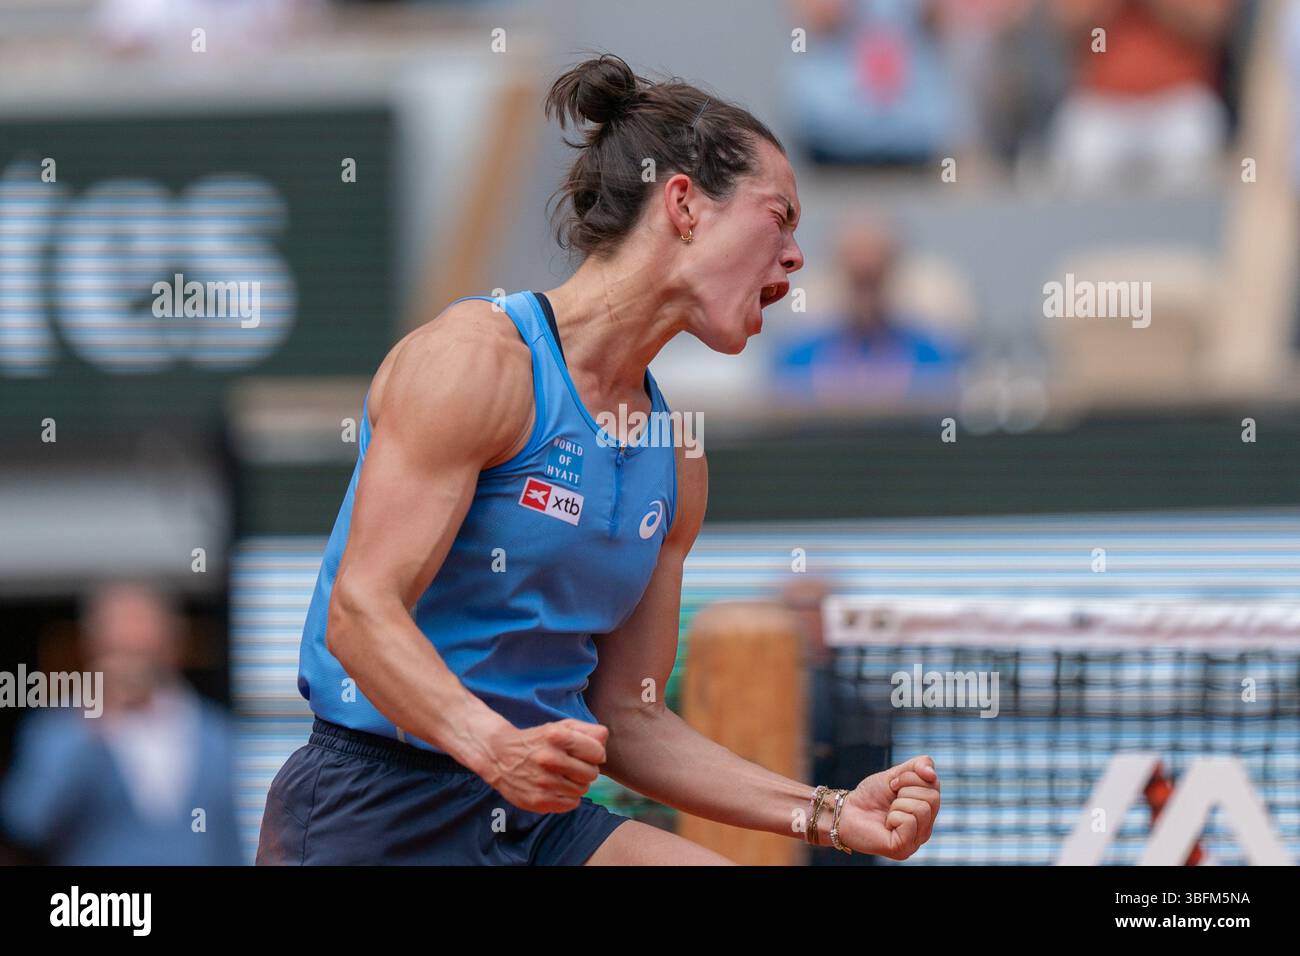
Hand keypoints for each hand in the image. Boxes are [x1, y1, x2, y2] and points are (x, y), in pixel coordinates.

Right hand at [480, 719, 607, 812]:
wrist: (499, 756)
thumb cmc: (537, 740)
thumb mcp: (560, 727)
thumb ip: (587, 730)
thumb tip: (604, 740)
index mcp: (557, 736)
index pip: (597, 752)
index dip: (595, 754)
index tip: (586, 753)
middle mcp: (549, 759)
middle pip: (592, 773)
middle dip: (586, 770)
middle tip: (573, 766)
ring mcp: (544, 782)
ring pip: (582, 790)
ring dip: (577, 784)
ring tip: (563, 776)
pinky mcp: (539, 800)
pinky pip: (571, 804)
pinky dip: (568, 797)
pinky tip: (556, 787)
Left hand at [833, 755, 939, 859]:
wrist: (846, 811)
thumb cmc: (870, 795)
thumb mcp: (895, 774)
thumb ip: (917, 767)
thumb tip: (932, 773)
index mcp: (927, 809)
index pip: (934, 784)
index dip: (910, 777)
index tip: (892, 784)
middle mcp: (926, 826)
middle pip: (933, 798)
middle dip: (905, 790)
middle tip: (889, 799)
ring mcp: (916, 840)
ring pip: (922, 809)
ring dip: (897, 804)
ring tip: (888, 812)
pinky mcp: (904, 848)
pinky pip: (909, 822)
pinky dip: (893, 817)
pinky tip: (886, 824)